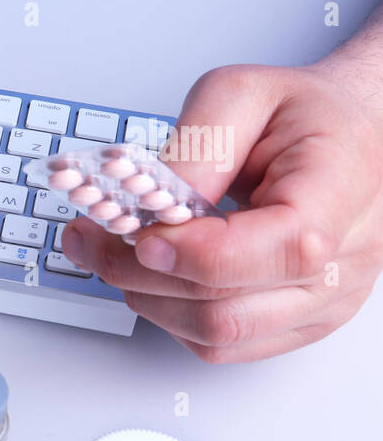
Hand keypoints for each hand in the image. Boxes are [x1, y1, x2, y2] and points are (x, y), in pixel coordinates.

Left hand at [62, 59, 382, 361]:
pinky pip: (223, 346)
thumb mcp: (245, 93)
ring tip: (115, 254)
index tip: (140, 233)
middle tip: (90, 239)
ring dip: (148, 300)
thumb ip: (200, 146)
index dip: (193, 253)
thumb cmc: (306, 115)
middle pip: (227, 307)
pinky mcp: (298, 323)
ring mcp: (323, 301)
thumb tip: (156, 203)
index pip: (275, 250)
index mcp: (339, 192)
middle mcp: (342, 260)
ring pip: (217, 337)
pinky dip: (172, 316)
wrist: (350, 135)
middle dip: (139, 276)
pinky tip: (156, 277)